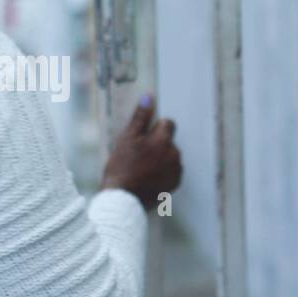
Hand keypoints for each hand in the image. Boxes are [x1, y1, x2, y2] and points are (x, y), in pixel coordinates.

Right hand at [100, 95, 181, 210]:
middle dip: (157, 145)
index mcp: (163, 140)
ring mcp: (176, 171)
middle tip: (138, 155)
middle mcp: (174, 154)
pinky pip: (171, 173)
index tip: (143, 138)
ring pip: (170, 157)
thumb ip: (140, 117)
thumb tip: (149, 97)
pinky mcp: (174, 185)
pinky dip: (162, 173)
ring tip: (141, 169)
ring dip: (160, 159)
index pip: (168, 124)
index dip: (154, 128)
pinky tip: (148, 178)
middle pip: (169, 142)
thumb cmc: (122, 167)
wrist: (123, 199)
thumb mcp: (127, 138)